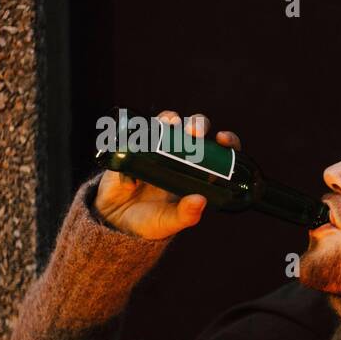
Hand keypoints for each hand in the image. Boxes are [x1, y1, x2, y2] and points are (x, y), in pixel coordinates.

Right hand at [94, 111, 241, 238]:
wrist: (114, 221)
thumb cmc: (149, 221)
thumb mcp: (169, 222)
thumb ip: (185, 215)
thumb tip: (199, 200)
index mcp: (197, 173)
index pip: (219, 151)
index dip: (226, 141)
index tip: (222, 139)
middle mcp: (180, 156)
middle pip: (194, 129)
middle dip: (197, 124)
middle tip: (194, 132)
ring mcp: (156, 149)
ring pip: (168, 122)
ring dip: (170, 117)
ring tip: (170, 124)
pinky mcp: (133, 148)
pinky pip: (136, 134)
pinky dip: (138, 137)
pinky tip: (139, 146)